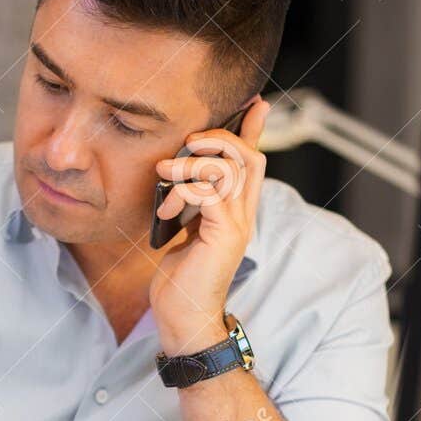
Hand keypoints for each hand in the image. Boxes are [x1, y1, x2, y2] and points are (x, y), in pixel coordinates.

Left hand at [149, 99, 269, 355]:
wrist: (185, 317)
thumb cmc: (181, 279)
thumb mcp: (185, 230)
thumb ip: (192, 203)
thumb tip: (181, 176)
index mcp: (237, 210)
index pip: (254, 160)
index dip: (253, 129)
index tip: (253, 103)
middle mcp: (244, 214)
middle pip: (249, 156)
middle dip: (218, 137)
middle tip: (188, 141)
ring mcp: (237, 225)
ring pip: (230, 168)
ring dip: (192, 162)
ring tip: (166, 172)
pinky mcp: (222, 236)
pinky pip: (210, 193)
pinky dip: (184, 190)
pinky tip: (166, 208)